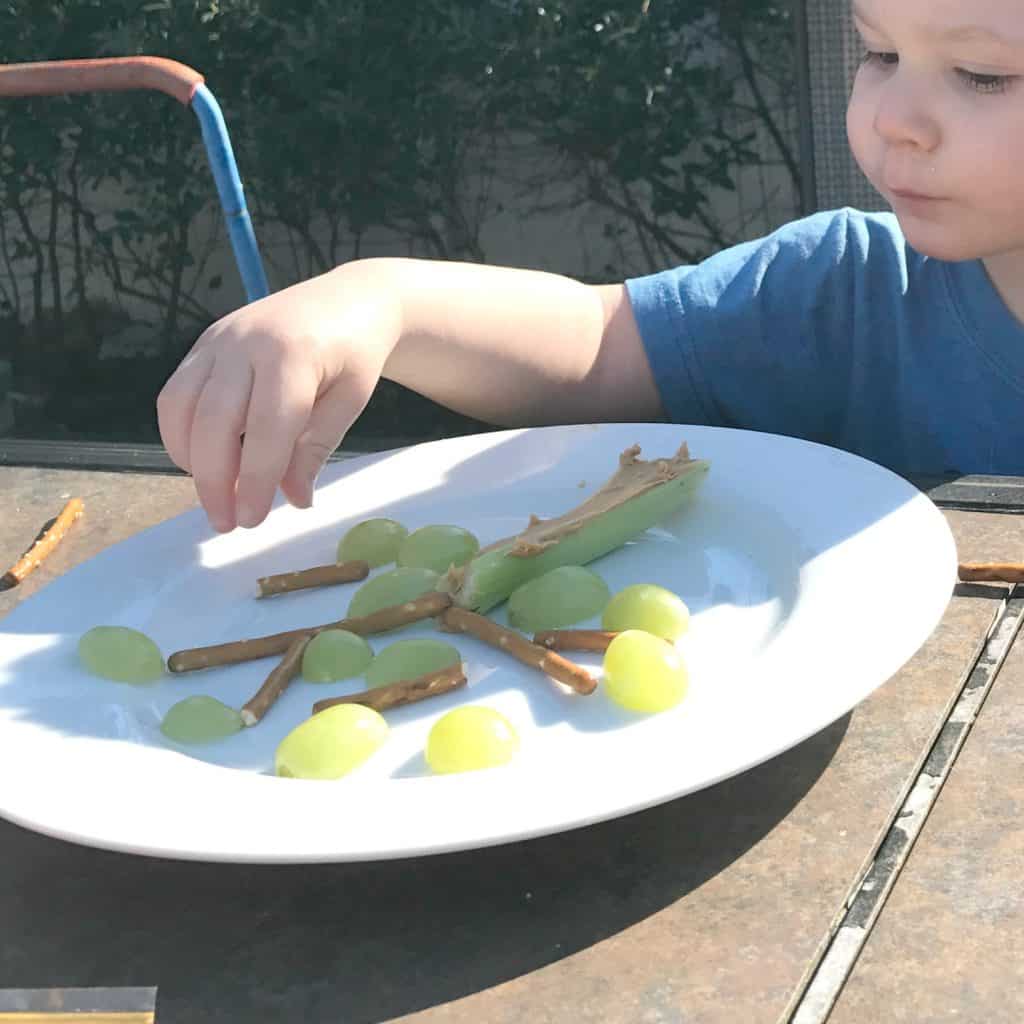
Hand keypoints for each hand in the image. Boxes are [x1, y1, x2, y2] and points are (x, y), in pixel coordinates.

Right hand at [157, 263, 398, 532]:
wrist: (347, 300)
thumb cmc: (354, 354)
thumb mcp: (350, 402)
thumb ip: (316, 449)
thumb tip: (293, 501)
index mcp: (293, 355)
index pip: (266, 428)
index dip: (254, 479)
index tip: (251, 520)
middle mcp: (246, 342)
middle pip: (214, 421)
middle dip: (214, 480)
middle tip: (226, 523)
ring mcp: (219, 339)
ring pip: (182, 407)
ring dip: (190, 460)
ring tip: (215, 496)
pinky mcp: (204, 343)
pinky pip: (176, 394)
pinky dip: (181, 435)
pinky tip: (203, 462)